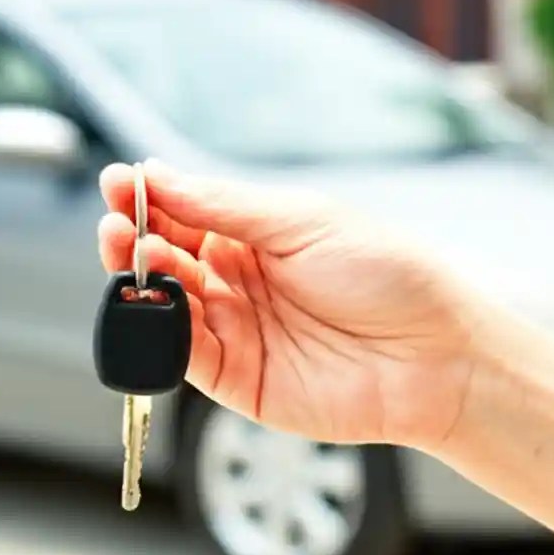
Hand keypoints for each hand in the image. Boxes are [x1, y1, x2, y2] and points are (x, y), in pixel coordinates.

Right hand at [97, 160, 491, 448]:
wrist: (436, 355)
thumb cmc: (388, 276)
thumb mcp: (302, 222)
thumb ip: (225, 207)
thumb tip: (158, 174)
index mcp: (256, 236)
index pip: (184, 213)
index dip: (149, 198)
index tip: (120, 182)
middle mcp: (239, 282)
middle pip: (164, 258)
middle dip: (133, 236)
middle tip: (117, 221)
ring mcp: (236, 331)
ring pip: (164, 304)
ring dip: (139, 278)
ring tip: (129, 251)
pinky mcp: (237, 380)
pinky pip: (183, 355)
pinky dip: (158, 330)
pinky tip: (152, 300)